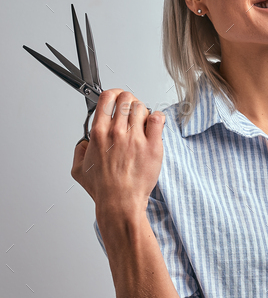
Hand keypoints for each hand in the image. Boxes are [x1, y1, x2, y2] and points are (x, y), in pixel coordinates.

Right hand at [71, 89, 165, 214]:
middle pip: (126, 98)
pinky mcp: (153, 146)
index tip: (116, 98)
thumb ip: (79, 151)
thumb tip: (84, 143)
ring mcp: (136, 138)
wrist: (121, 202)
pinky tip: (154, 125)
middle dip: (128, 100)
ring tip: (141, 122)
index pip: (107, 98)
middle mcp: (117, 132)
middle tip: (131, 109)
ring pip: (141, 107)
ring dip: (142, 111)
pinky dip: (157, 117)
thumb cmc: (104, 189)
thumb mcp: (79, 170)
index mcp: (99, 134)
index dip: (113, 94)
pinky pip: (158, 119)